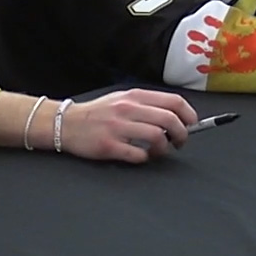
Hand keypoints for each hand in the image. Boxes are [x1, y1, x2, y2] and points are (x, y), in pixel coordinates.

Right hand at [60, 90, 198, 161]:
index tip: (190, 125)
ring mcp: (118, 127)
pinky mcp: (108, 145)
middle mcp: (128, 109)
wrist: (65, 123)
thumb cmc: (97, 114)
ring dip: (164, 148)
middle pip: (170, 120)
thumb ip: (146, 105)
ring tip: (158, 151)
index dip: (189, 115)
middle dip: (181, 135)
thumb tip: (175, 116)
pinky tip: (140, 157)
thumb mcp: (122, 99)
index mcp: (134, 96)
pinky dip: (145, 159)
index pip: (174, 101)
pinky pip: (138, 155)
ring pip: (157, 137)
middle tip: (178, 142)